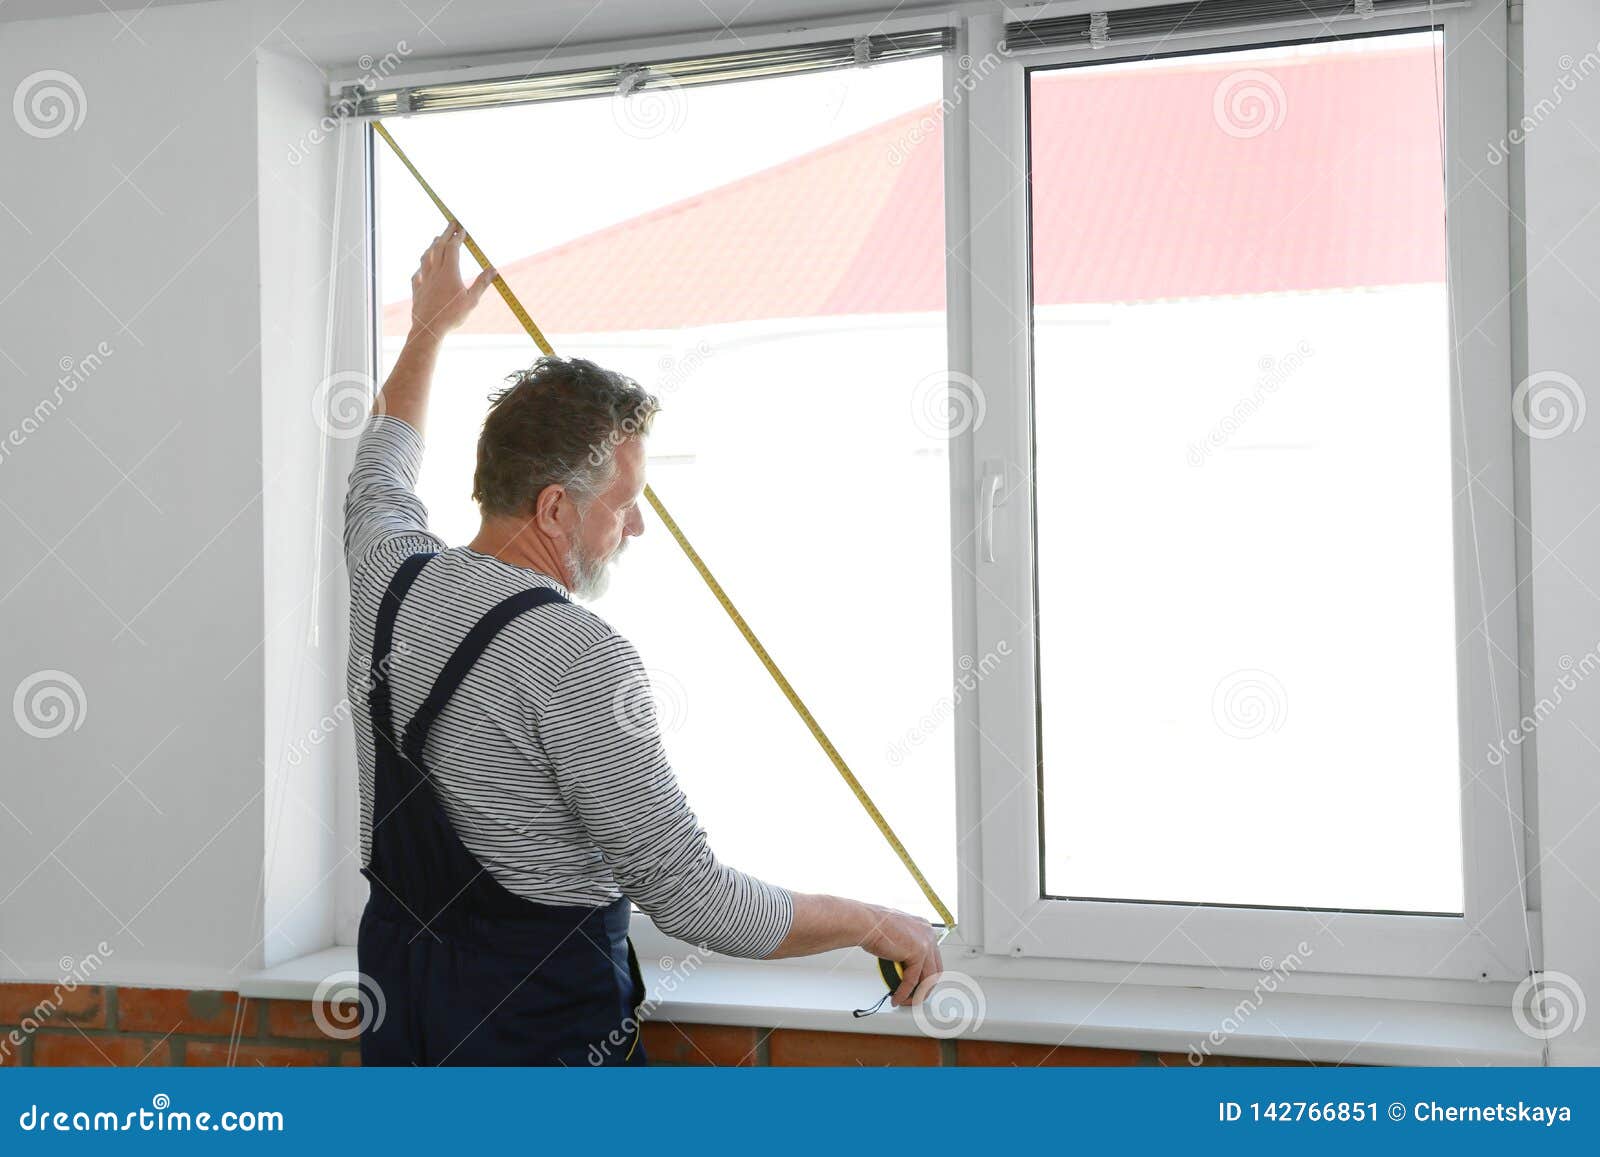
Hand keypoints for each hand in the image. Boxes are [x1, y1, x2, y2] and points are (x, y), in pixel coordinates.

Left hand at [408, 224, 496, 339]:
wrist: (429, 329)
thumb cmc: (452, 316)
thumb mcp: (472, 300)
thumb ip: (482, 283)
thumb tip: (493, 270)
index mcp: (449, 272)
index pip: (453, 248)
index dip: (458, 237)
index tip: (462, 229)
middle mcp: (435, 272)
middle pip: (438, 247)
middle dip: (445, 233)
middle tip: (451, 223)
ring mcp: (424, 280)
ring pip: (426, 257)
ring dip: (431, 246)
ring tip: (435, 239)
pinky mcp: (417, 290)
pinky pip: (417, 275)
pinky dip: (420, 268)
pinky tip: (421, 269)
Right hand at [858, 904, 942, 1006]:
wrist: (866, 923)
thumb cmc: (874, 926)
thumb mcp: (897, 934)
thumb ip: (905, 946)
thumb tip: (903, 963)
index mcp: (924, 928)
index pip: (933, 958)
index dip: (925, 975)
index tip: (917, 985)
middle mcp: (928, 935)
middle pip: (935, 970)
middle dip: (925, 987)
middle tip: (913, 996)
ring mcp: (925, 944)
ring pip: (928, 978)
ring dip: (917, 994)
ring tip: (906, 1001)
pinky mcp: (917, 953)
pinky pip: (912, 981)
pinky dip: (904, 993)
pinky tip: (897, 998)